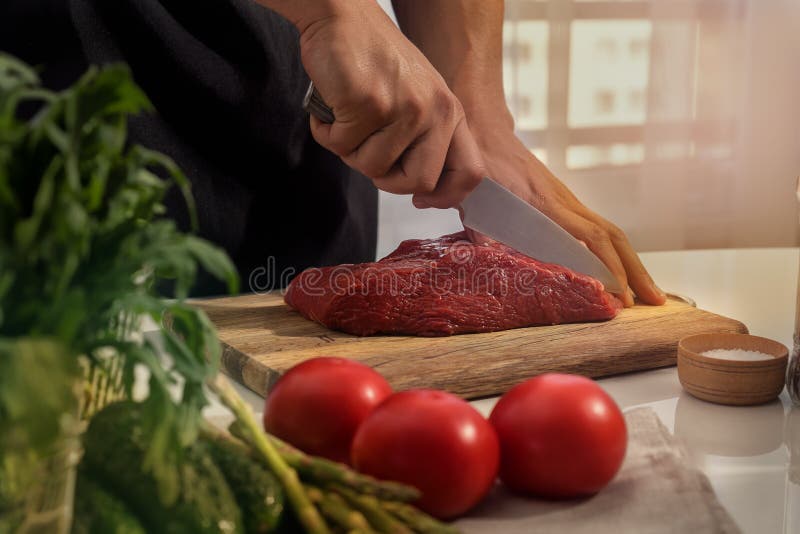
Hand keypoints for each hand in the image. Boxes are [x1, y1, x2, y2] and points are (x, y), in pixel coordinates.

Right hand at [292, 0, 484, 207]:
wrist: (341, 16)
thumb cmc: (373, 59)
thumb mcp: (417, 97)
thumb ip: (425, 138)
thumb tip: (424, 190)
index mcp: (451, 112)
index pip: (470, 173)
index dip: (446, 196)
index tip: (420, 199)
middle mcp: (435, 111)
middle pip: (418, 182)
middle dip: (385, 179)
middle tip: (366, 151)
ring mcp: (404, 108)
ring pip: (372, 168)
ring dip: (348, 150)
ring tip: (346, 115)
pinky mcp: (369, 105)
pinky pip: (341, 146)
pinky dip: (326, 132)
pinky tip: (331, 104)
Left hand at [460, 112, 665, 306]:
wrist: (486, 130)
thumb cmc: (479, 167)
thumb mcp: (474, 198)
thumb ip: (480, 227)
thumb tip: (484, 253)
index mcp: (547, 204)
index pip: (592, 237)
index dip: (609, 267)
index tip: (620, 294)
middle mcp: (565, 202)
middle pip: (613, 237)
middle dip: (636, 271)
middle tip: (654, 301)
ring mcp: (568, 200)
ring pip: (611, 233)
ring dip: (632, 264)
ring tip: (648, 293)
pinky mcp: (565, 201)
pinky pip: (599, 228)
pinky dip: (615, 252)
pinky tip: (620, 271)